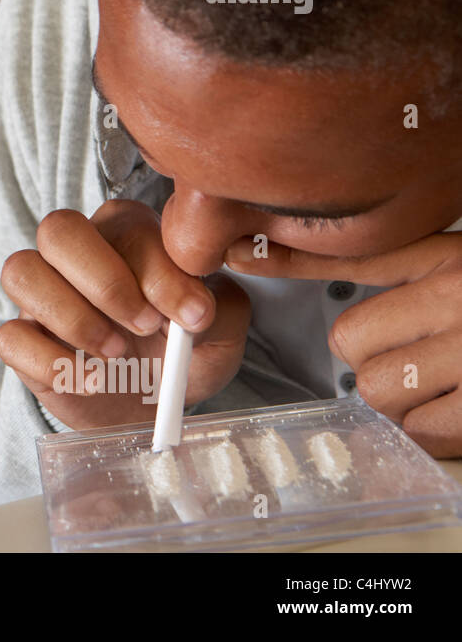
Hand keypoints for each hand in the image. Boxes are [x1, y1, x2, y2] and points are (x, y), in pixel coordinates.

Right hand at [0, 200, 250, 429]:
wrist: (154, 408)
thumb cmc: (183, 354)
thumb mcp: (219, 331)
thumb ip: (219, 307)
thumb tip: (193, 308)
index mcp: (125, 235)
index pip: (125, 225)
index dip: (157, 268)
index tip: (192, 315)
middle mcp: (74, 255)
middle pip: (58, 229)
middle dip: (104, 280)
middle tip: (144, 326)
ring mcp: (41, 296)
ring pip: (20, 271)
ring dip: (72, 316)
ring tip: (115, 354)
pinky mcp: (22, 341)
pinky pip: (10, 337)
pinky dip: (51, 363)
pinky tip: (91, 382)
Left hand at [225, 232, 461, 456]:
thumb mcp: (445, 267)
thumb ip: (371, 263)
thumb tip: (271, 246)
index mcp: (444, 260)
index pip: (351, 260)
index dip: (289, 260)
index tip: (235, 253)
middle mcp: (455, 298)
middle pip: (350, 341)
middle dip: (365, 356)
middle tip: (406, 354)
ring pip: (376, 390)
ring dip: (395, 396)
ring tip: (434, 378)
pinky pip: (416, 429)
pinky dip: (423, 427)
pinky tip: (447, 403)